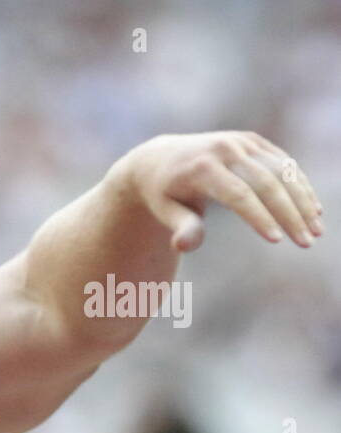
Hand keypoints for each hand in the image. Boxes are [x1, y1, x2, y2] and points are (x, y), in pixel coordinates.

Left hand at [118, 131, 322, 252]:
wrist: (159, 159)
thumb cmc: (163, 194)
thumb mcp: (163, 211)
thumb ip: (179, 226)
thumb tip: (184, 246)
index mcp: (202, 167)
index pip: (238, 194)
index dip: (259, 217)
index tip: (277, 241)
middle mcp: (225, 149)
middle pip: (267, 182)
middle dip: (290, 214)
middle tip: (306, 243)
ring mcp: (241, 142)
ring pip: (282, 170)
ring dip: (303, 201)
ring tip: (316, 231)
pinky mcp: (253, 142)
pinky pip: (283, 163)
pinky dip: (300, 185)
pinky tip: (313, 210)